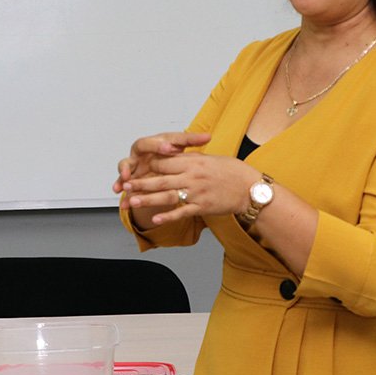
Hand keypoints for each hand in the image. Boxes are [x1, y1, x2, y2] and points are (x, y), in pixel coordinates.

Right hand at [113, 132, 210, 193]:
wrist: (158, 160)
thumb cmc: (169, 150)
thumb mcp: (180, 146)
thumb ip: (191, 141)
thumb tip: (209, 136)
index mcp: (153, 141)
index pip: (154, 140)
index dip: (160, 145)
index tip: (170, 149)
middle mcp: (141, 151)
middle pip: (135, 152)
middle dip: (139, 158)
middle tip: (141, 166)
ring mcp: (133, 164)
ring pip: (125, 168)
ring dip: (124, 175)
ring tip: (124, 182)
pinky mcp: (129, 177)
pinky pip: (123, 183)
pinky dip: (121, 189)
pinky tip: (122, 197)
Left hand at [120, 150, 258, 225]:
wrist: (250, 187)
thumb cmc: (232, 171)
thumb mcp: (210, 158)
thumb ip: (191, 158)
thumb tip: (176, 156)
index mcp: (193, 161)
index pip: (165, 162)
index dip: (148, 165)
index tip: (136, 168)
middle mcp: (192, 176)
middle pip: (161, 179)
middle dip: (141, 183)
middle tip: (125, 186)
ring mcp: (196, 192)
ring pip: (167, 196)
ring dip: (148, 199)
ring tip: (132, 202)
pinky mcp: (202, 206)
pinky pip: (181, 212)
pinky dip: (167, 216)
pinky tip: (155, 219)